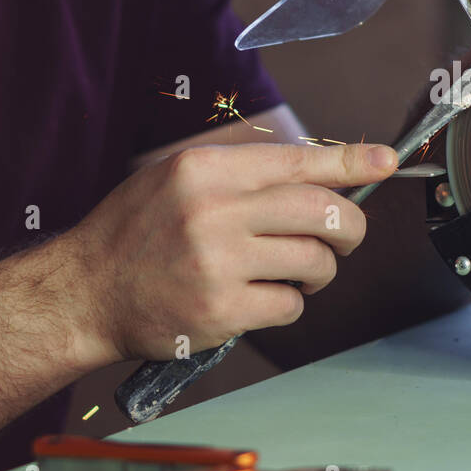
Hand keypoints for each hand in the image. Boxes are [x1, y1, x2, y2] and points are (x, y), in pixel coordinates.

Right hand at [62, 142, 397, 362]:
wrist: (84, 292)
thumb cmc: (136, 234)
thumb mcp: (180, 180)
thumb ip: (246, 176)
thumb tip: (322, 176)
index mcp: (208, 170)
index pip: (300, 161)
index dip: (352, 162)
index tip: (386, 162)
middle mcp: (214, 210)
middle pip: (325, 212)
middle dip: (349, 229)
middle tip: (341, 240)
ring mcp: (219, 262)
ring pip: (315, 262)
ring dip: (316, 272)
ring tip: (287, 273)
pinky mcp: (222, 309)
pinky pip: (291, 305)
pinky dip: (287, 305)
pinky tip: (257, 299)